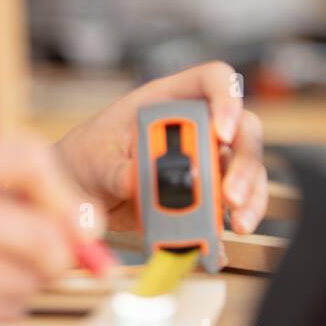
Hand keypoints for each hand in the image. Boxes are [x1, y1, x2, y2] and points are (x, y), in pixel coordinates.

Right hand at [0, 137, 105, 318]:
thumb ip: (10, 191)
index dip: (64, 194)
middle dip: (55, 257)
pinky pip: (4, 310)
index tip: (73, 219)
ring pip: (28, 280)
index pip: (30, 158)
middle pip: (44, 233)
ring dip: (22, 289)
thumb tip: (87, 224)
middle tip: (38, 262)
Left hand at [54, 61, 267, 244]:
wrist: (76, 193)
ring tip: (238, 224)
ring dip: (249, 197)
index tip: (222, 131)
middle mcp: (194, 127)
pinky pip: (229, 208)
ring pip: (245, 170)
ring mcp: (203, 161)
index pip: (213, 81)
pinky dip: (230, 225)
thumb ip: (119, 170)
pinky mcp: (202, 196)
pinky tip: (220, 244)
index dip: (227, 98)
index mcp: (167, 101)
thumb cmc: (85, 158)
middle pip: (242, 130)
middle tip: (230, 195)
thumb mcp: (95, 159)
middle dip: (244, 163)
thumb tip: (139, 182)